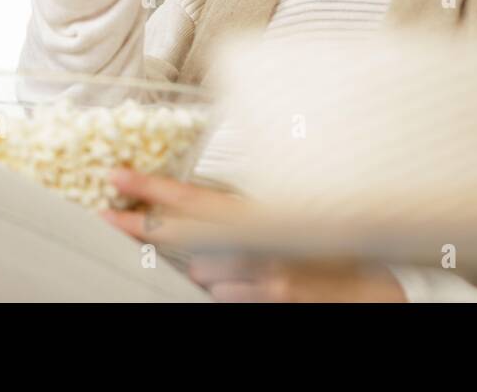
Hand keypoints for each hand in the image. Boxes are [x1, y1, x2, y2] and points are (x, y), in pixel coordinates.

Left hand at [99, 168, 406, 302]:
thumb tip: (195, 216)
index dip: (151, 186)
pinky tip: (215, 285)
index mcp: (260, 213)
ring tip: (174, 259)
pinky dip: (217, 291)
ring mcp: (262, 277)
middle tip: (104, 216)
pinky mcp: (271, 301)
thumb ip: (245, 218)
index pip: (193, 196)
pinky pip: (226, 298)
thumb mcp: (288, 220)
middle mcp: (257, 242)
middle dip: (139, 225)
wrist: (373, 290)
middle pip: (183, 232)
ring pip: (200, 270)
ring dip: (185, 264)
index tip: (115, 175)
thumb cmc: (330, 250)